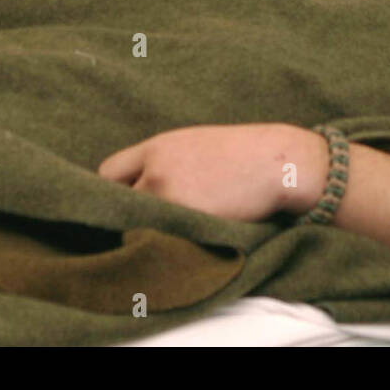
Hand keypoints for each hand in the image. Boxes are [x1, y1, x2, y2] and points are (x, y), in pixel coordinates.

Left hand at [97, 123, 327, 222]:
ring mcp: (170, 200)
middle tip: (146, 225)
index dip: (116, 190)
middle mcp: (156, 172)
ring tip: (172, 235)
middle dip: (130, 214)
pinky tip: (186, 242)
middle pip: (119, 204)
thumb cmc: (244, 154)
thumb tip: (138, 189)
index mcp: (158, 148)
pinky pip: (163, 243)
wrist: (281, 163)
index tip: (126, 202)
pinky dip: (169, 246)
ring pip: (139, 228)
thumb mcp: (197, 143)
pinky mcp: (188, 224)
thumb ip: (164, 162)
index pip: (108, 172)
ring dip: (149, 233)